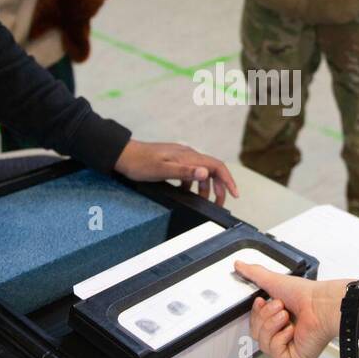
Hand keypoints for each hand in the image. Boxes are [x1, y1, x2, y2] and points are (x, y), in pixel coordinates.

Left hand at [114, 140, 238, 205]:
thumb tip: (205, 173)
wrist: (123, 155)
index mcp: (188, 156)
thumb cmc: (139, 163)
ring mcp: (181, 157)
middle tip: (220, 203)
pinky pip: (190, 173)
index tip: (235, 194)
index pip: (217, 166)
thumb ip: (184, 172)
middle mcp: (188, 154)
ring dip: (205, 187)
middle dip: (220, 187)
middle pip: (213, 170)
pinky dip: (193, 184)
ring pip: (201, 172)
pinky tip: (186, 193)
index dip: (228, 180)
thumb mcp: (162, 171)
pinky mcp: (174, 161)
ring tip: (203, 201)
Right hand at [237, 262, 343, 357]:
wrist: (321, 304)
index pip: (255, 323)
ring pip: (263, 343)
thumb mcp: (274, 281)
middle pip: (256, 333)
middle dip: (265, 317)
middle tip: (279, 305)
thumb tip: (240, 265)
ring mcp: (289, 347)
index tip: (261, 301)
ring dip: (272, 325)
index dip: (255, 313)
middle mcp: (284, 334)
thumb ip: (255, 273)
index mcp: (280, 319)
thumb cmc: (305, 294)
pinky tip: (292, 329)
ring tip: (285, 314)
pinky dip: (280, 337)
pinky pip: (275, 352)